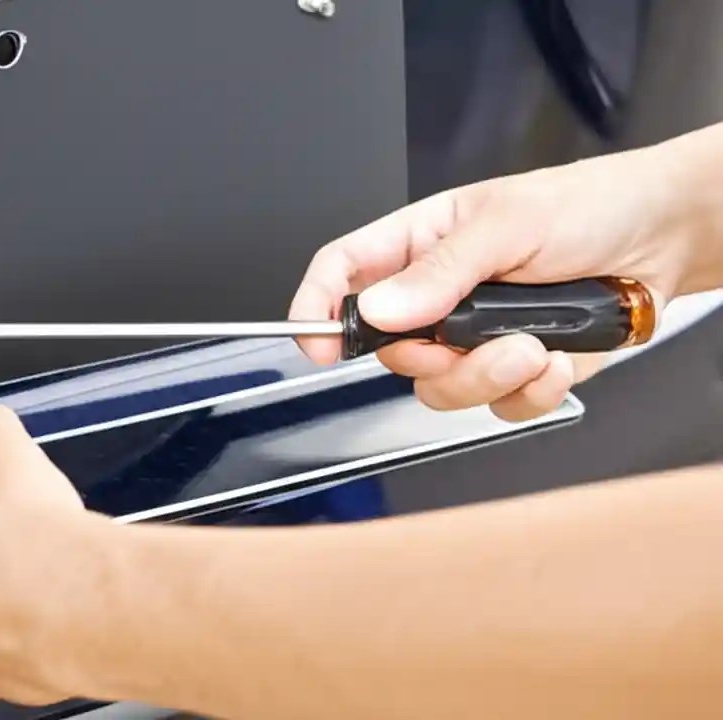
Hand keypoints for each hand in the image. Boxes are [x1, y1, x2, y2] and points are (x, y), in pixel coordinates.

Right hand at [289, 143, 696, 420]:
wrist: (665, 240)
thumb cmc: (589, 206)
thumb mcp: (508, 223)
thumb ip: (441, 270)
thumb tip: (381, 307)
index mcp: (419, 243)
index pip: (343, 271)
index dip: (318, 307)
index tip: (317, 343)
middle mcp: (437, 296)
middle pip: (390, 349)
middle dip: (433, 356)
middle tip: (470, 335)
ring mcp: (472, 338)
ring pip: (439, 389)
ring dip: (486, 376)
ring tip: (531, 344)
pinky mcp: (512, 372)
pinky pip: (494, 407)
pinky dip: (527, 391)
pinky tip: (555, 357)